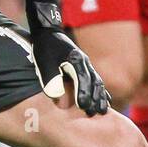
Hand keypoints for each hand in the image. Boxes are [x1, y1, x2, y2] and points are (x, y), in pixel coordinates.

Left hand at [28, 2, 110, 116]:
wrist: (48, 33)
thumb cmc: (45, 48)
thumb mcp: (43, 62)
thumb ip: (49, 79)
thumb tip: (56, 96)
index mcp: (75, 60)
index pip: (82, 79)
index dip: (84, 93)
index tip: (84, 106)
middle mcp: (84, 62)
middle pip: (94, 82)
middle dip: (95, 98)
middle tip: (93, 113)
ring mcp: (87, 64)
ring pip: (98, 82)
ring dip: (100, 96)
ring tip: (101, 111)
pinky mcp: (86, 67)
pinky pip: (97, 80)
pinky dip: (101, 91)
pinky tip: (104, 101)